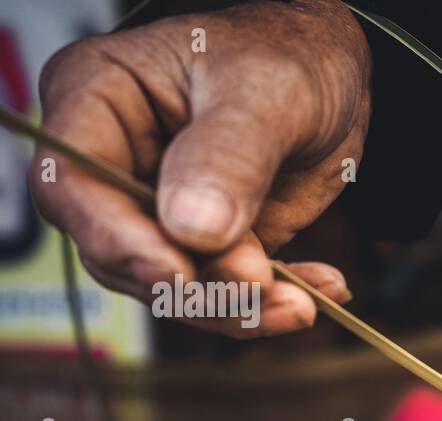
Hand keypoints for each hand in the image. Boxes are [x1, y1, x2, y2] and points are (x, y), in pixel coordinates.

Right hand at [29, 0, 370, 336]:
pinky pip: (228, 290)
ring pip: (175, 287)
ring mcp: (160, 212)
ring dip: (240, 307)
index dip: (116, 239)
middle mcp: (116, 163)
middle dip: (194, 287)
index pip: (73, 182)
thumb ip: (228, 156)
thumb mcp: (264, 91)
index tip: (177, 273)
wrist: (333, 77)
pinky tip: (324, 288)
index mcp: (98, 99)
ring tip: (301, 304)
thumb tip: (192, 228)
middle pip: (121, 252)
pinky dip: (276, 301)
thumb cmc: (286, 57)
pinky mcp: (209, 245)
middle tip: (260, 289)